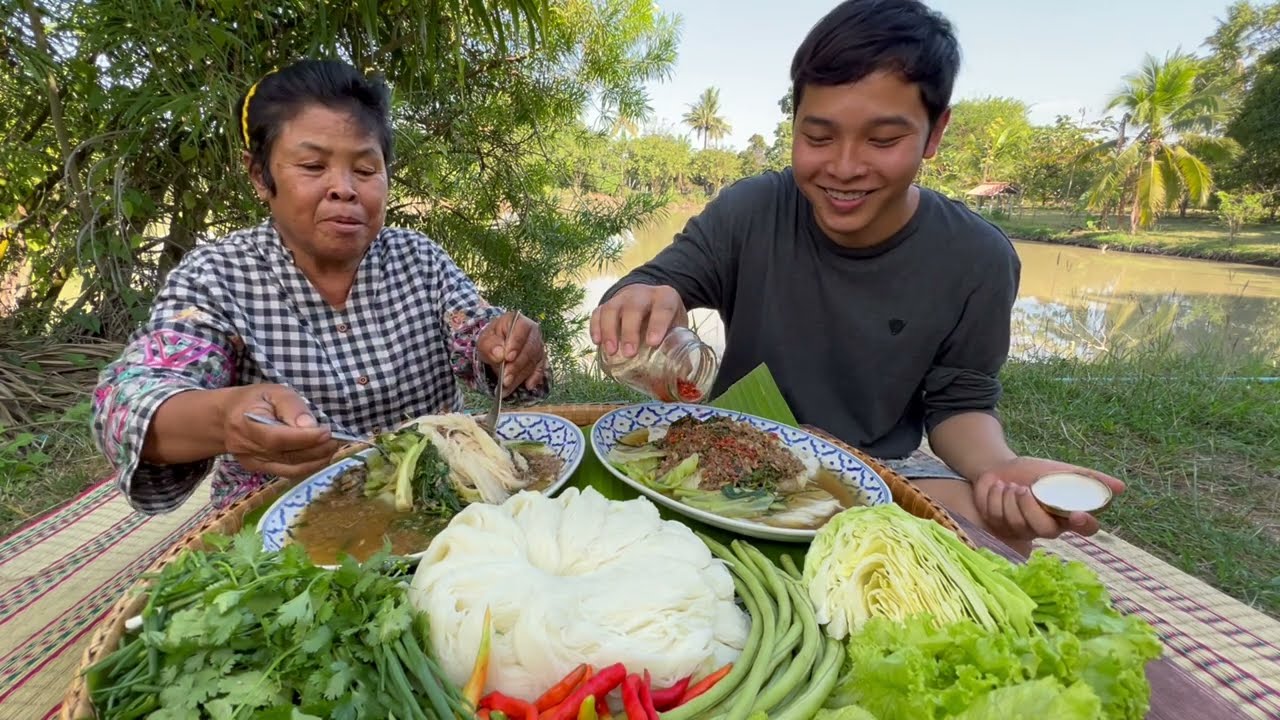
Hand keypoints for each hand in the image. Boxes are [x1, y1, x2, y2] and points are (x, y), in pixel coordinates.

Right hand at [222, 384, 338, 478]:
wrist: (225, 418)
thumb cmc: (253, 400)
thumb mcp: (273, 392)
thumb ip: (292, 406)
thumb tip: (311, 425)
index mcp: (246, 424)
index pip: (277, 438)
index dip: (304, 439)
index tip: (327, 432)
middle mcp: (247, 448)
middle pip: (287, 456)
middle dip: (317, 450)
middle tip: (337, 439)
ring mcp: (253, 462)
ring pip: (290, 468)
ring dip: (316, 460)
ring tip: (333, 447)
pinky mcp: (259, 469)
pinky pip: (287, 473)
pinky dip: (307, 467)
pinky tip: (321, 457)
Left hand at [477, 311, 547, 395]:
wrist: (499, 346)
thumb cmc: (493, 341)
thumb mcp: (485, 340)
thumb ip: (490, 346)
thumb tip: (499, 355)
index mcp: (518, 321)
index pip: (521, 330)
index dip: (516, 344)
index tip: (508, 357)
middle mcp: (533, 332)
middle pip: (529, 349)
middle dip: (516, 366)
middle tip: (505, 379)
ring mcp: (539, 346)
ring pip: (533, 361)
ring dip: (520, 375)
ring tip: (507, 387)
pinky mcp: (541, 359)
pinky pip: (540, 369)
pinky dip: (535, 378)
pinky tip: (528, 385)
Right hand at [589, 284, 686, 357]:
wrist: (650, 297)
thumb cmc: (666, 317)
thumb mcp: (677, 324)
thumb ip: (680, 346)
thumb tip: (684, 378)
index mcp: (665, 297)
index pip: (662, 308)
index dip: (657, 324)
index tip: (653, 343)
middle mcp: (643, 294)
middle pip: (633, 308)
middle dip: (630, 330)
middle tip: (629, 353)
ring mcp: (623, 297)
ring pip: (612, 308)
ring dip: (609, 330)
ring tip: (611, 352)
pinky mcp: (608, 303)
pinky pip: (598, 312)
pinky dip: (596, 326)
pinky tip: (597, 342)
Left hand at [973, 457, 1125, 542]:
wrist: (997, 467)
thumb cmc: (1033, 472)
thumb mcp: (1060, 471)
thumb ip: (1089, 478)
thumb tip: (1122, 487)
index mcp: (1066, 516)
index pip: (1086, 529)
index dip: (1084, 524)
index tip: (1077, 514)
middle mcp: (1047, 528)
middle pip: (1044, 530)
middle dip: (1031, 507)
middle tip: (1023, 489)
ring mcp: (1023, 531)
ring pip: (1017, 522)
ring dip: (1009, 498)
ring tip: (1009, 485)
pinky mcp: (1000, 529)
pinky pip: (996, 517)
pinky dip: (993, 496)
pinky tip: (996, 488)